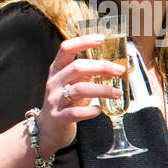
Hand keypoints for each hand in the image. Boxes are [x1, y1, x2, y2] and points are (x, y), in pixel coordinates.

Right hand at [37, 34, 126, 155]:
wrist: (47, 129)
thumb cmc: (65, 102)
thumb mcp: (73, 83)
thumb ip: (86, 73)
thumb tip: (112, 64)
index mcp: (57, 70)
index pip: (66, 49)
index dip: (82, 41)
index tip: (101, 38)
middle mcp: (54, 82)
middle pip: (77, 67)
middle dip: (101, 67)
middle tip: (119, 70)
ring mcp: (54, 100)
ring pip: (79, 90)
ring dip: (102, 90)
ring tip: (117, 93)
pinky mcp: (58, 117)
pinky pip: (76, 112)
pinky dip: (91, 111)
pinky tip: (100, 110)